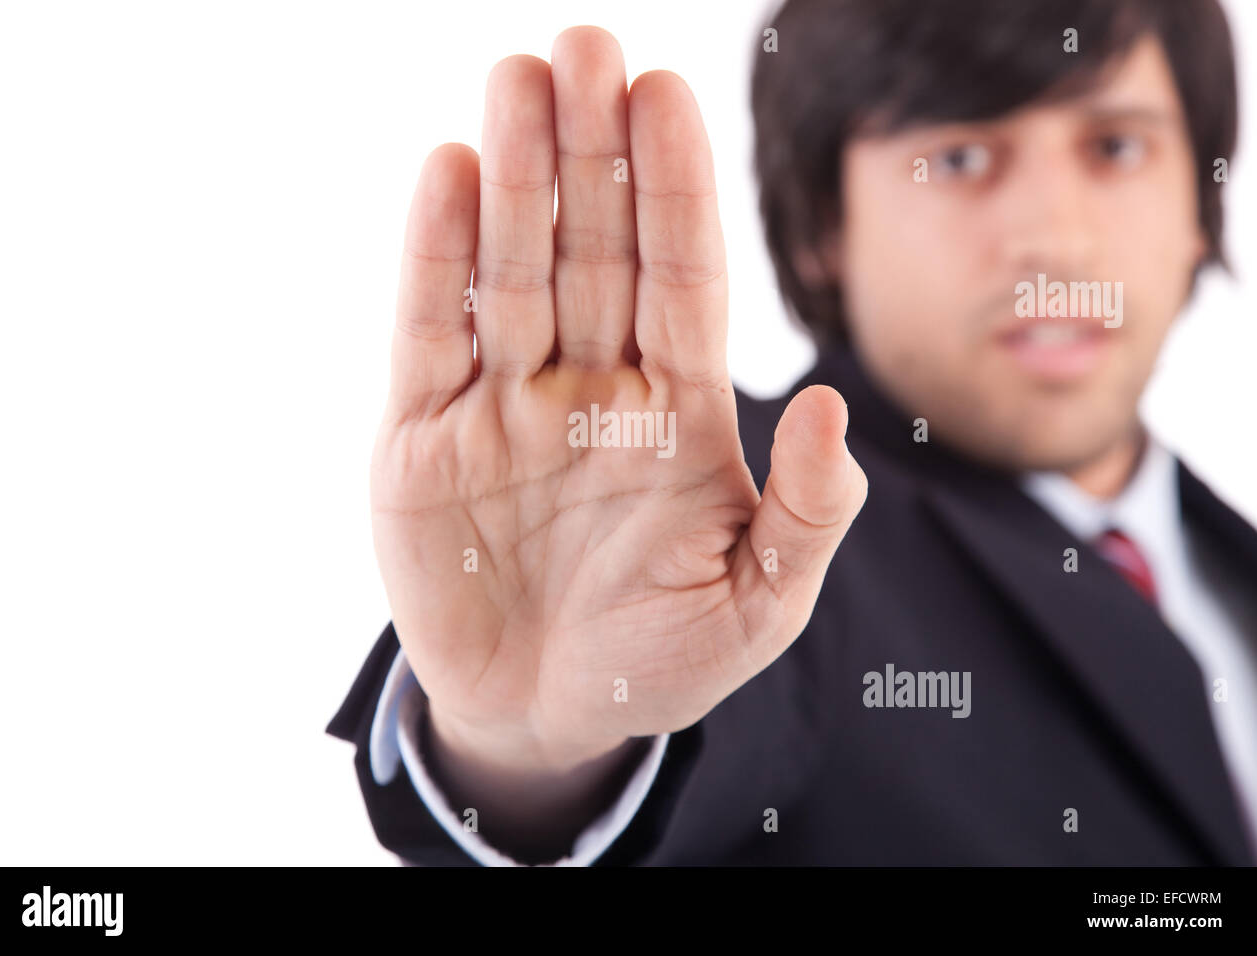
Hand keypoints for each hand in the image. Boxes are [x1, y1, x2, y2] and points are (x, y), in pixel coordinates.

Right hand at [371, 26, 866, 779]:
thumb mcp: (758, 605)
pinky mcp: (425, 440)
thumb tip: (832, 404)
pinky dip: (437, 259)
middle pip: (595, 247)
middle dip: (593, 149)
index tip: (668, 94)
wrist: (545, 721)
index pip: (681, 277)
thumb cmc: (661, 663)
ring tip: (516, 78)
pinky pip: (432, 335)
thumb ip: (808, 513)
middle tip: (585, 44)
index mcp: (677, 411)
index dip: (675, 188)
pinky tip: (451, 175)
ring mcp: (504, 406)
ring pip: (513, 270)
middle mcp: (591, 388)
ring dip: (516, 176)